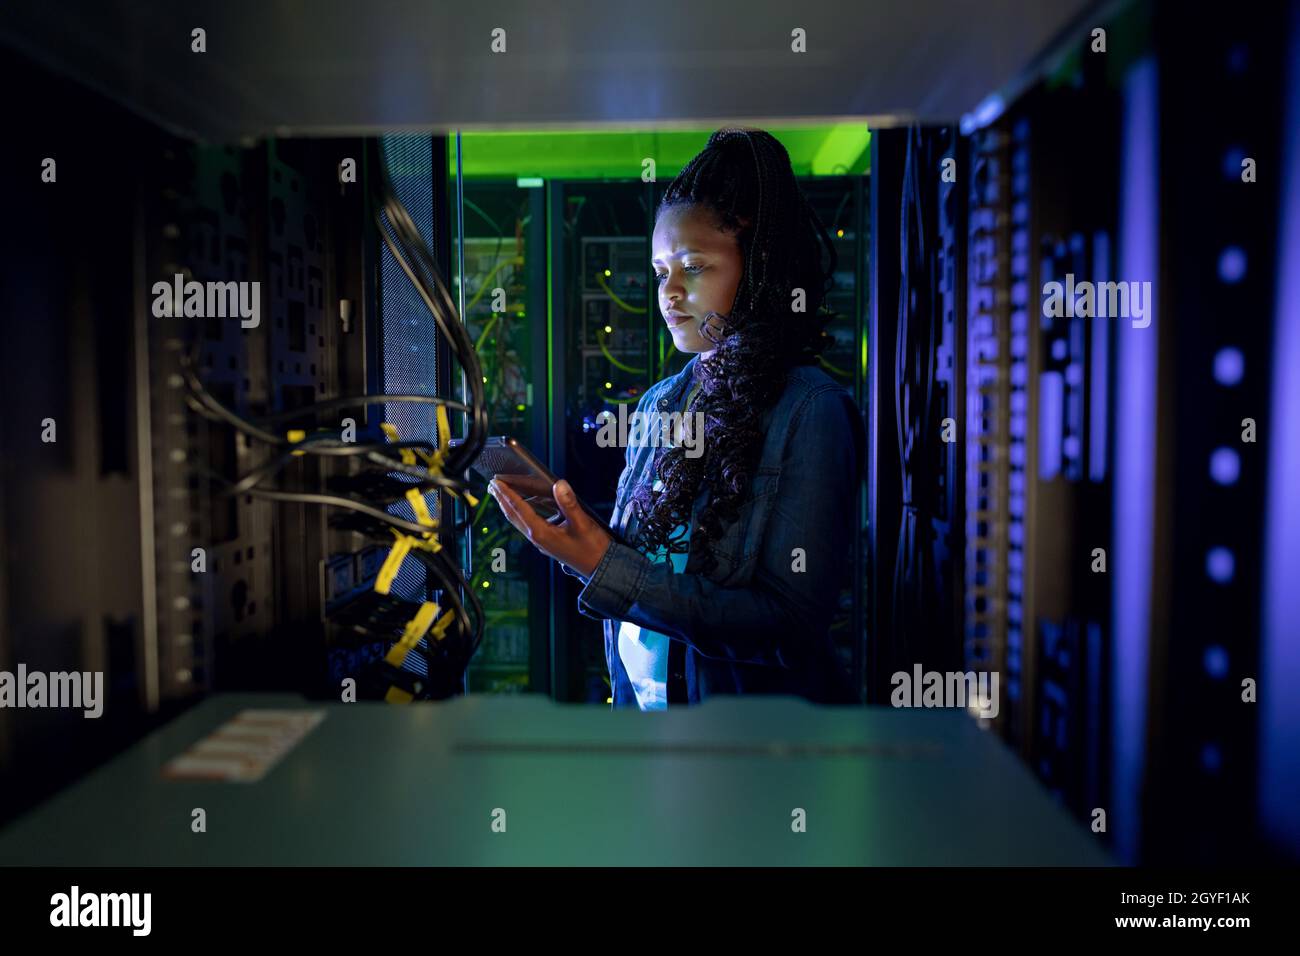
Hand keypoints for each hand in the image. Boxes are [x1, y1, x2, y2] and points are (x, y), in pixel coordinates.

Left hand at [487, 475, 612, 577]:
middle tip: (492, 486)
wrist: (600, 568)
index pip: (519, 509)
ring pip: (519, 522)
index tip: (496, 482)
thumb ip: (569, 503)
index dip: (506, 494)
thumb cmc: (592, 548)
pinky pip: (528, 526)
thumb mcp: (582, 523)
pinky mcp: (548, 543)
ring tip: (502, 496)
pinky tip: (524, 510)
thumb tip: (558, 485)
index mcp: (541, 533)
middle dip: (502, 500)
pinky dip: (521, 515)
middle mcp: (537, 538)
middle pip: (513, 516)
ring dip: (509, 507)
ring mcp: (542, 542)